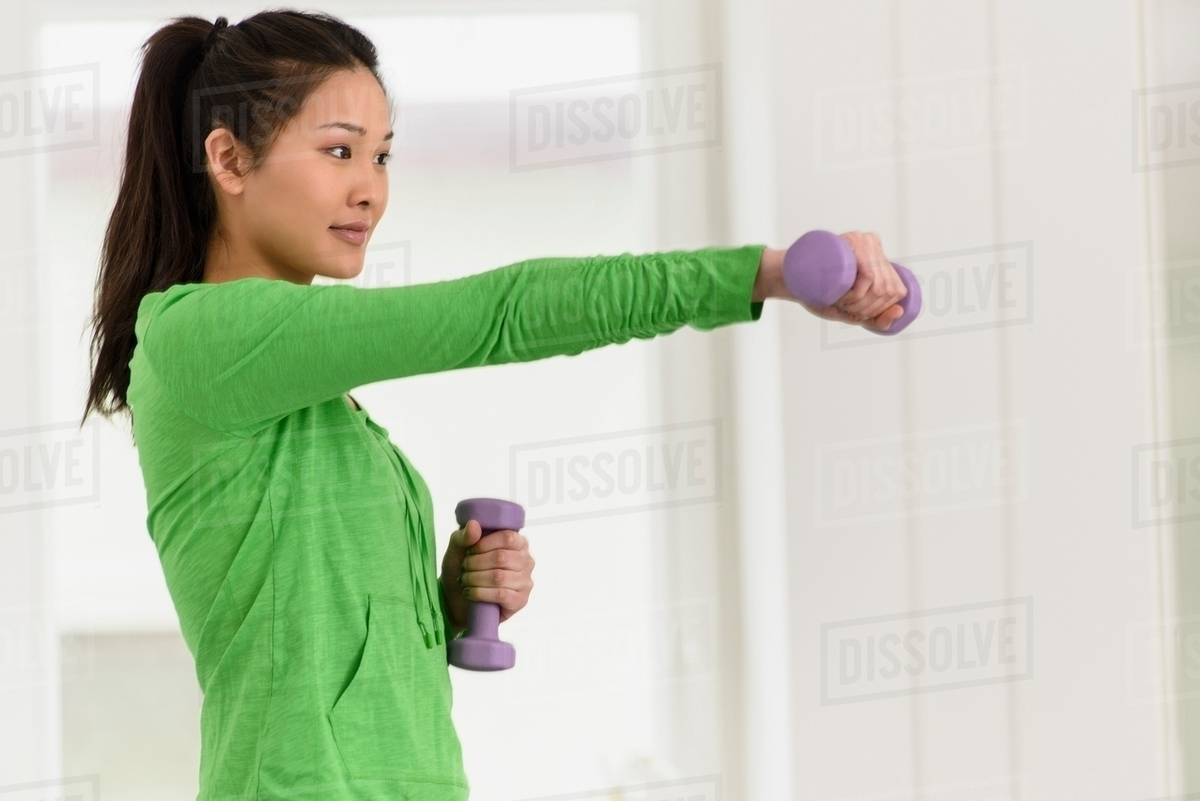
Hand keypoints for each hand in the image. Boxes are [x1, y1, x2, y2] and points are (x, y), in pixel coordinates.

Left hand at [439, 519, 534, 631]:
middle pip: (501, 557)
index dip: (485, 544)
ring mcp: (525, 582)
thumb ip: (464, 536)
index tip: (470, 550)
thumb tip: (474, 525)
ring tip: (465, 580)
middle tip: (464, 567)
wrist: (458, 599)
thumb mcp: (458, 549)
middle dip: (475, 563)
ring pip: (499, 577)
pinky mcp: (520, 601)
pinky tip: (470, 592)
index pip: (508, 537)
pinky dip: (480, 593)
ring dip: (475, 579)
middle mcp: (527, 560)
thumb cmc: (463, 569)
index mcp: (518, 542)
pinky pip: (501, 594)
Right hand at [760, 231, 908, 332]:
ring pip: (880, 285)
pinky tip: (844, 298)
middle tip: (844, 309)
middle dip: (867, 310)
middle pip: (887, 289)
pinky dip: (859, 296)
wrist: (790, 278)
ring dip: (860, 305)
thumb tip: (900, 312)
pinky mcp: (853, 240)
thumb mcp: (852, 311)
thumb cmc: (821, 295)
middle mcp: (874, 244)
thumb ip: (877, 319)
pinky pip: (870, 276)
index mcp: (879, 257)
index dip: (880, 309)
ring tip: (840, 303)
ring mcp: (864, 240)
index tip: (856, 314)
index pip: (897, 290)